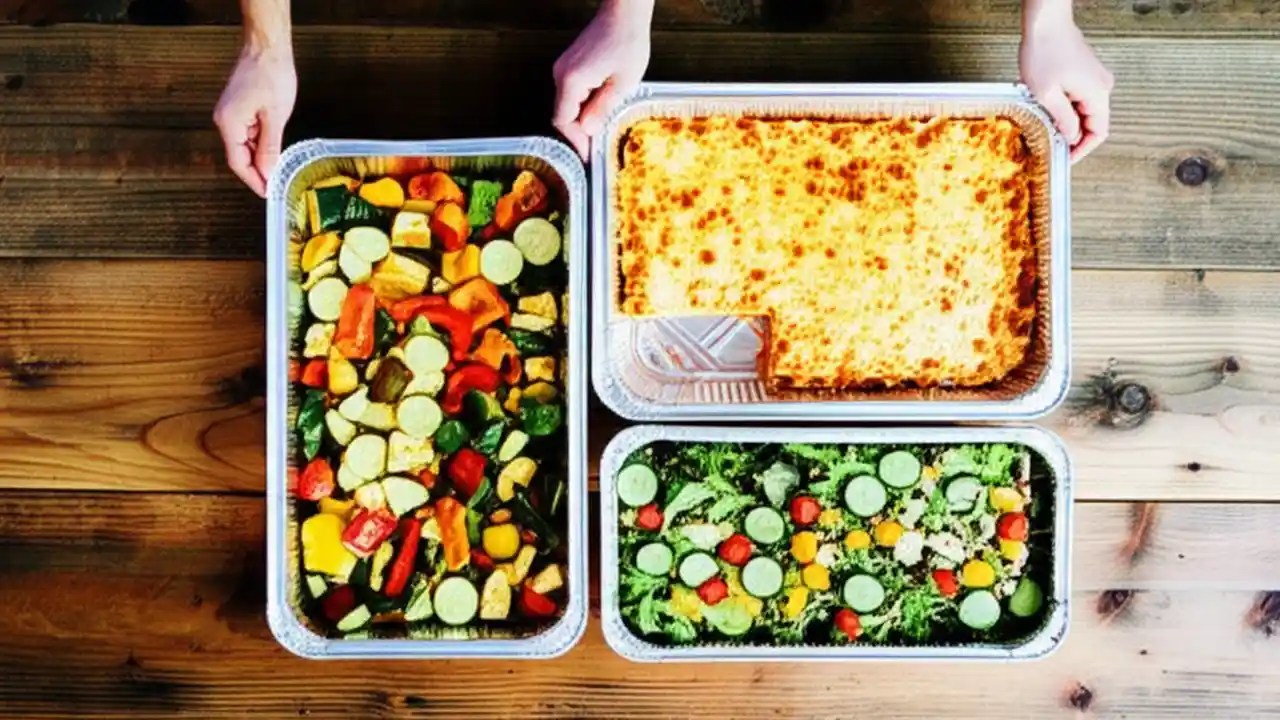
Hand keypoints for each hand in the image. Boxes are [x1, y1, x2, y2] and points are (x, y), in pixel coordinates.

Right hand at [213, 44, 296, 196]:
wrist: (267, 47)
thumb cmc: (271, 74)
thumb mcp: (275, 117)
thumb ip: (269, 147)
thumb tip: (267, 171)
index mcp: (229, 123)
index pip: (238, 163)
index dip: (253, 181)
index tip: (266, 193)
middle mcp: (224, 120)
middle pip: (239, 156)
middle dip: (257, 172)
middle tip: (275, 186)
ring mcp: (230, 113)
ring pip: (244, 145)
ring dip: (260, 158)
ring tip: (278, 171)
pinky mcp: (239, 108)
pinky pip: (248, 133)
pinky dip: (260, 144)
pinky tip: (273, 150)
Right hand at [552, 0, 652, 159]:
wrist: (624, 14)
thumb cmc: (627, 42)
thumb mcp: (622, 84)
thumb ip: (602, 109)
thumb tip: (587, 131)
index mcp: (571, 81)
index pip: (563, 121)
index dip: (575, 141)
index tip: (588, 155)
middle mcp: (561, 74)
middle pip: (563, 114)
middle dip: (579, 132)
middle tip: (598, 145)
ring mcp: (563, 68)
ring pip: (567, 104)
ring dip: (583, 117)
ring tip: (603, 126)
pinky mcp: (570, 65)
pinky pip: (572, 92)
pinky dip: (583, 104)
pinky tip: (601, 106)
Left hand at [1019, 23, 1113, 162]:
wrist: (1045, 22)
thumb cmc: (1045, 51)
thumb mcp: (1047, 95)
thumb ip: (1062, 120)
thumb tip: (1070, 138)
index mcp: (1098, 94)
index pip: (1099, 132)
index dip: (1082, 149)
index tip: (1065, 158)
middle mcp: (1102, 86)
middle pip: (1090, 122)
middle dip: (1069, 134)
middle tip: (1046, 140)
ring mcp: (1094, 78)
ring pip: (1081, 110)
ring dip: (1062, 118)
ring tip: (1040, 115)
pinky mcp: (1084, 71)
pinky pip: (1076, 96)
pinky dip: (1061, 104)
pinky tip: (1042, 100)